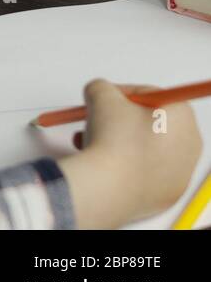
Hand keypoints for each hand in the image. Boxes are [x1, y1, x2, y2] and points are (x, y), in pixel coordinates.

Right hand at [59, 79, 201, 228]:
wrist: (110, 186)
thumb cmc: (114, 138)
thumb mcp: (100, 95)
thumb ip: (101, 87)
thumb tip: (99, 93)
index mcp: (182, 115)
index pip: (148, 94)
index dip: (119, 94)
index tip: (102, 99)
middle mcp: (190, 143)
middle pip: (149, 123)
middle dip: (119, 120)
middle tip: (97, 121)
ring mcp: (181, 172)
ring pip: (144, 148)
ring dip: (116, 141)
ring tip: (92, 143)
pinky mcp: (167, 194)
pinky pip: (143, 172)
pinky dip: (123, 165)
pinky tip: (102, 163)